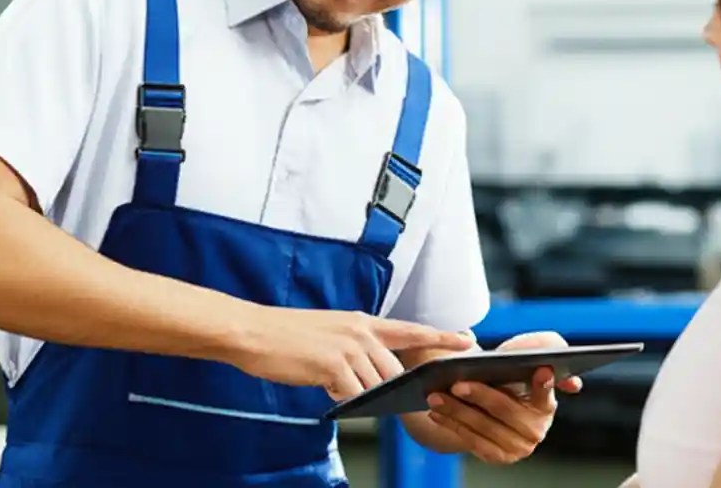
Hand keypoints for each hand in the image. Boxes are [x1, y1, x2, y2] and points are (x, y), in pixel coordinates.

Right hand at [231, 305, 474, 400]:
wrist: (253, 332)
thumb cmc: (286, 336)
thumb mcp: (329, 333)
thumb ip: (354, 350)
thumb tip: (369, 378)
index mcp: (362, 322)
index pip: (411, 330)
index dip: (441, 336)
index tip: (467, 340)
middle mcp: (360, 331)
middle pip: (393, 371)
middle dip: (386, 387)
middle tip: (369, 391)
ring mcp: (348, 347)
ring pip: (374, 385)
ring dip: (360, 394)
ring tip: (333, 383)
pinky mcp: (333, 364)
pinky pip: (352, 394)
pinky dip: (343, 399)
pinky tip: (326, 389)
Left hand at [425, 331, 581, 463]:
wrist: (490, 412)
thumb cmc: (504, 381)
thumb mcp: (516, 364)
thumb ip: (527, 350)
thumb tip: (513, 342)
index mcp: (546, 403)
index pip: (545, 391)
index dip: (544, 383)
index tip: (541, 370)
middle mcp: (537, 429)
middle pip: (505, 409)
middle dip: (480, 395)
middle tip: (457, 384)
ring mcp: (519, 447)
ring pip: (483, 426)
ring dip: (456, 411)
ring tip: (436, 396)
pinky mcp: (499, 457)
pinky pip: (472, 441)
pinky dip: (453, 425)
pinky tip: (437, 413)